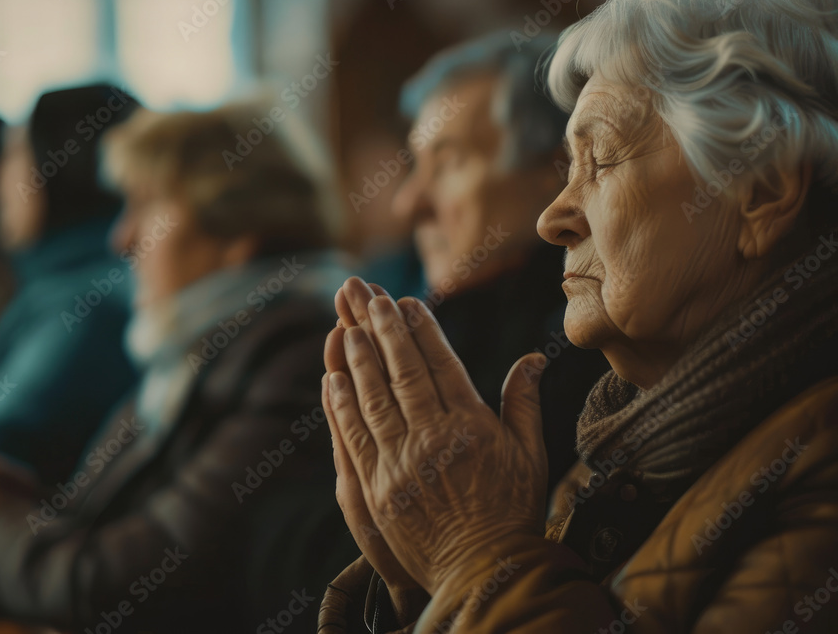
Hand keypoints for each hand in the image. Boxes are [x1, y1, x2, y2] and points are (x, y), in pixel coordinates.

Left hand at [325, 277, 547, 593]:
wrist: (483, 570)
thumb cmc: (512, 510)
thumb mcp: (530, 454)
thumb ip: (524, 402)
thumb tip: (534, 357)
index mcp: (472, 426)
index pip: (442, 364)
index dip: (422, 329)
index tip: (408, 302)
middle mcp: (434, 437)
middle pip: (404, 372)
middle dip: (385, 329)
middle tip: (370, 297)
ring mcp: (402, 462)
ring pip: (375, 398)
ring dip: (359, 359)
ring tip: (348, 326)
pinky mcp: (377, 487)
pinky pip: (355, 436)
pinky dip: (341, 405)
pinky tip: (332, 378)